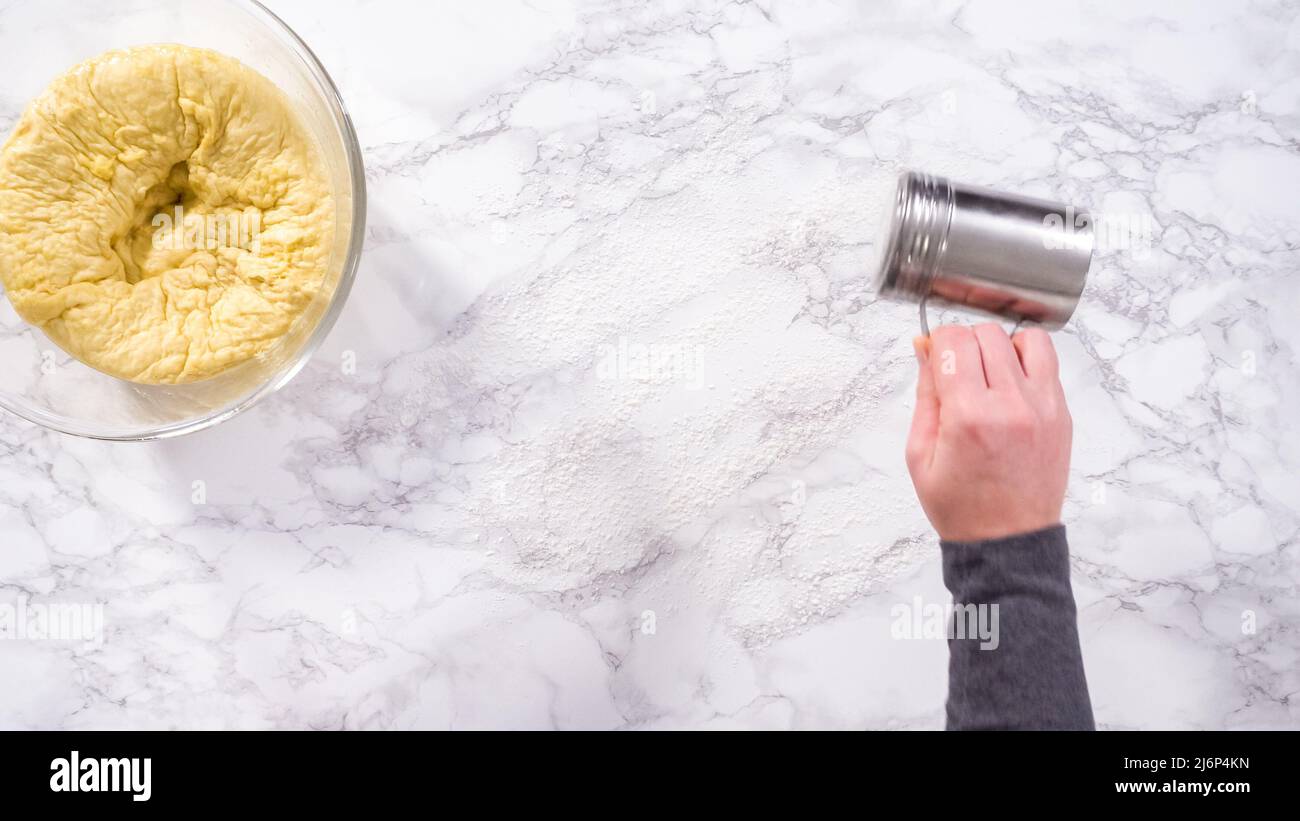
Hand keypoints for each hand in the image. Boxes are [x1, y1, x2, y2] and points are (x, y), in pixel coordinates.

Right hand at [906, 324, 1070, 541]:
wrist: (1008, 541)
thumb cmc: (961, 507)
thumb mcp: (921, 454)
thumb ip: (925, 394)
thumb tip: (925, 348)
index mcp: (969, 417)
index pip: (954, 341)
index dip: (937, 342)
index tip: (933, 356)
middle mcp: (1011, 406)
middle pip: (986, 334)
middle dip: (964, 343)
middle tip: (956, 370)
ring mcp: (1043, 408)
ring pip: (1025, 338)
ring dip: (1001, 346)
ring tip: (989, 373)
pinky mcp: (1062, 413)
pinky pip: (1049, 362)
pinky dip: (1026, 361)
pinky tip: (1010, 386)